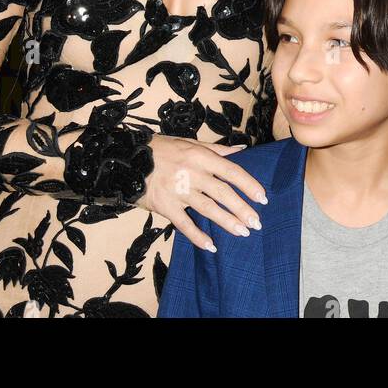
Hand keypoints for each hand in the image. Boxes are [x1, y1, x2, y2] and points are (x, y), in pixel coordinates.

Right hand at [135, 135, 267, 252]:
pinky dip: (197, 236)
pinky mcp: (165, 206)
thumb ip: (216, 149)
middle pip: (223, 194)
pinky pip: (184, 224)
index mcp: (200, 156)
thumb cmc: (160, 149)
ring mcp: (178, 191)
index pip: (231, 171)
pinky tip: (211, 246)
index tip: (263, 197)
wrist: (125, 160)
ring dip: (227, 222)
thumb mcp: (188, 142)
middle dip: (242, 209)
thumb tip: (242, 150)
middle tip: (257, 222)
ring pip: (207, 209)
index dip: (249, 185)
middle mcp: (191, 174)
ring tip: (243, 232)